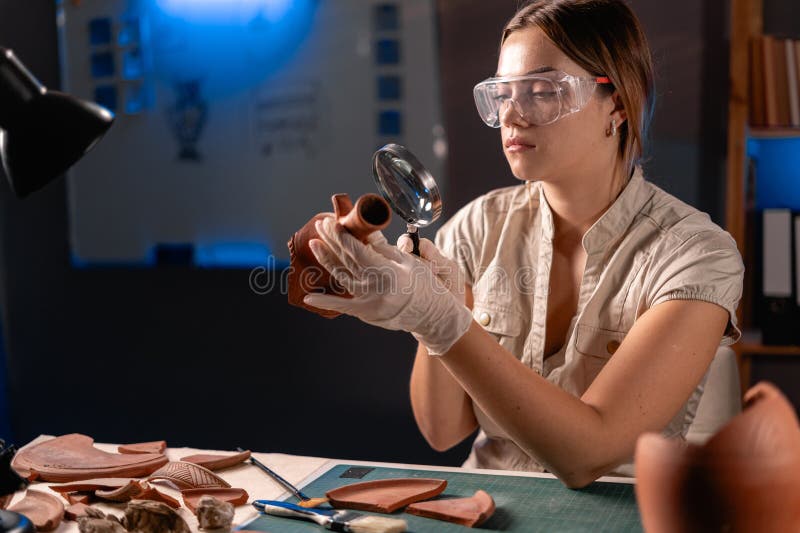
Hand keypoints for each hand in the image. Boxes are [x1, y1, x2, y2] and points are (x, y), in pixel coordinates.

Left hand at [304, 216, 472, 354]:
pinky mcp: (365, 313)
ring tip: (315, 243)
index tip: (333, 223)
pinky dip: (325, 301)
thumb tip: (364, 230)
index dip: (342, 236)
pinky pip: (341, 306)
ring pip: (341, 276)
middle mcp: (375, 288)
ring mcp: (368, 302)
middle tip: (321, 225)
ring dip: (326, 258)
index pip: (358, 251)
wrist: (431, 315)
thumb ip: (382, 247)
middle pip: (347, 260)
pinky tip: (309, 297)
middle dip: (332, 240)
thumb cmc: (423, 285)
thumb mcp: (407, 260)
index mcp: (388, 273)